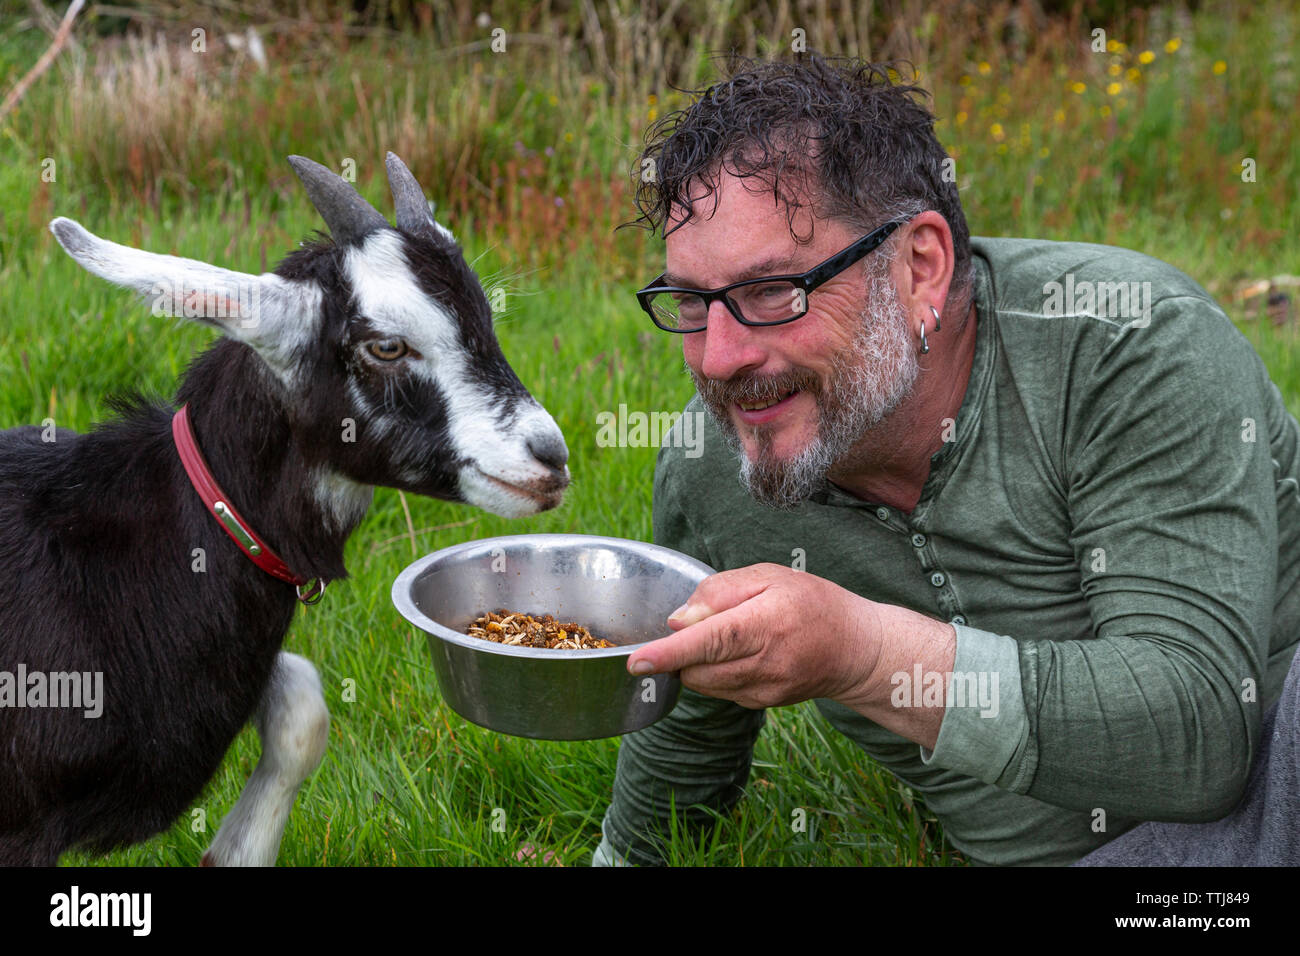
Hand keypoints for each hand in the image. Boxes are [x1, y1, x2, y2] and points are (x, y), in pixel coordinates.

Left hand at [627, 563, 880, 709]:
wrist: (855, 649)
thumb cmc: (812, 602)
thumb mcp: (769, 576)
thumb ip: (720, 592)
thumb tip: (679, 620)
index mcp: (766, 623)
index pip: (710, 641)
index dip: (669, 653)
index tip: (637, 661)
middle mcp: (764, 663)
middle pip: (697, 667)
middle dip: (678, 652)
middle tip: (697, 626)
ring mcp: (763, 690)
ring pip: (703, 683)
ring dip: (694, 663)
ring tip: (724, 636)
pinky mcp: (762, 704)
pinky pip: (719, 690)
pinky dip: (713, 673)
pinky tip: (737, 654)